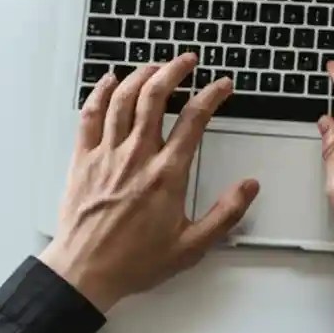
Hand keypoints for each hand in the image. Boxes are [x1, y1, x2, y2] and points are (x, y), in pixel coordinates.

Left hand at [39, 54, 258, 311]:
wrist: (84, 272)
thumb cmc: (134, 262)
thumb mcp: (192, 246)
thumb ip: (225, 214)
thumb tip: (250, 187)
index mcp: (166, 175)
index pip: (194, 119)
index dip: (212, 95)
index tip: (222, 85)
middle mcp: (136, 156)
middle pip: (156, 96)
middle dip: (175, 70)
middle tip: (187, 60)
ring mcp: (107, 154)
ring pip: (124, 99)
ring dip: (142, 74)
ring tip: (156, 65)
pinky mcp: (83, 159)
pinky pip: (90, 115)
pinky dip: (101, 92)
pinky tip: (111, 80)